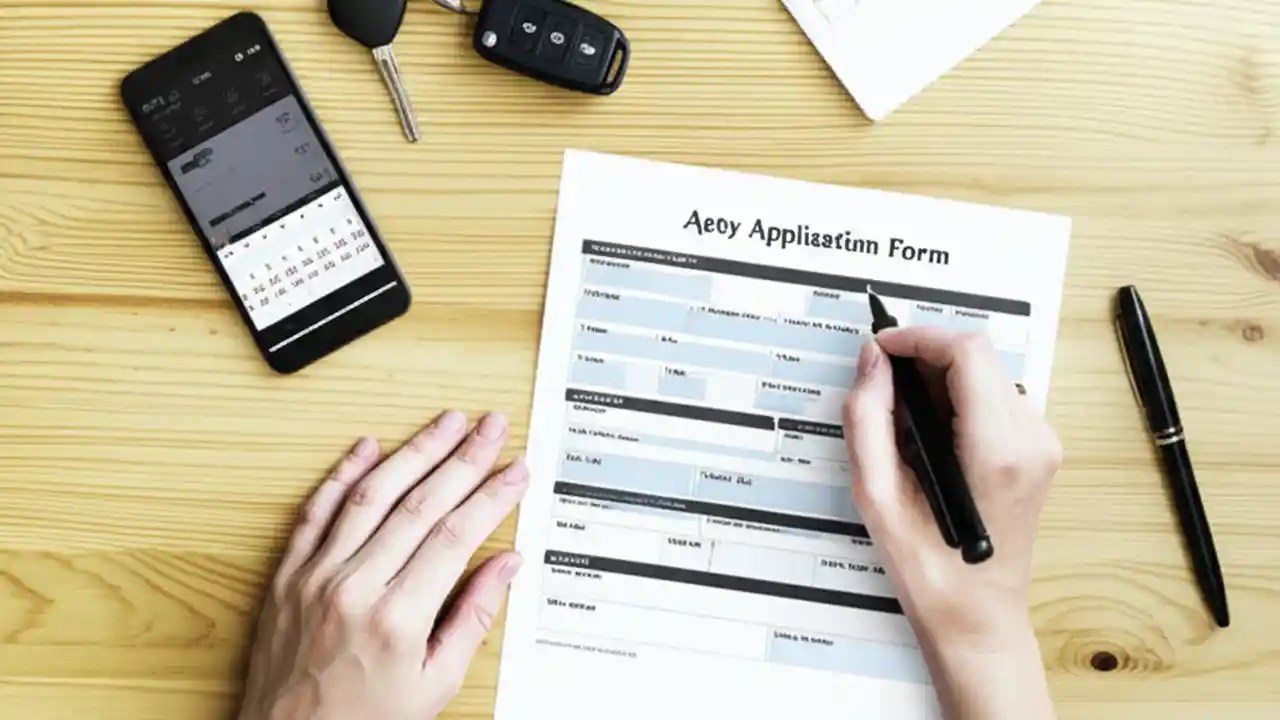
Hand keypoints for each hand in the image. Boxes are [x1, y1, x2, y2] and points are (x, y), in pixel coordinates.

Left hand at [238, 411, 528, 719]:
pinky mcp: (287, 576)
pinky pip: (315, 512)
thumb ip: (473, 619)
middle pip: (420, 504)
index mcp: (397, 619)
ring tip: (444, 423)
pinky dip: (340, 475)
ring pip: (370, 495)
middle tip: (491, 426)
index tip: (516, 470)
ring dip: (413, 452)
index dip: (492, 496)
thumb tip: (506, 565)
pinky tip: (366, 447)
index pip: (457, 535)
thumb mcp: (435, 685)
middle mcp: (354, 588)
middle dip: (463, 458)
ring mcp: (315, 577)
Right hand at [843, 328, 1060, 719]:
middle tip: (884, 387)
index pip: (967, 352)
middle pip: (978, 357)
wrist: (977, 616)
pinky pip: (994, 397)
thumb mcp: (876, 495)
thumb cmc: (932, 571)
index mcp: (996, 449)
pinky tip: (931, 436)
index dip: (918, 337)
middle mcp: (1031, 440)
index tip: (882, 348)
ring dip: (940, 380)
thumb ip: (868, 417)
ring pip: (986, 373)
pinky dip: (957, 399)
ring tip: (904, 421)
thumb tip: (873, 362)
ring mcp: (1041, 444)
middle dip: (925, 358)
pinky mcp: (1039, 449)